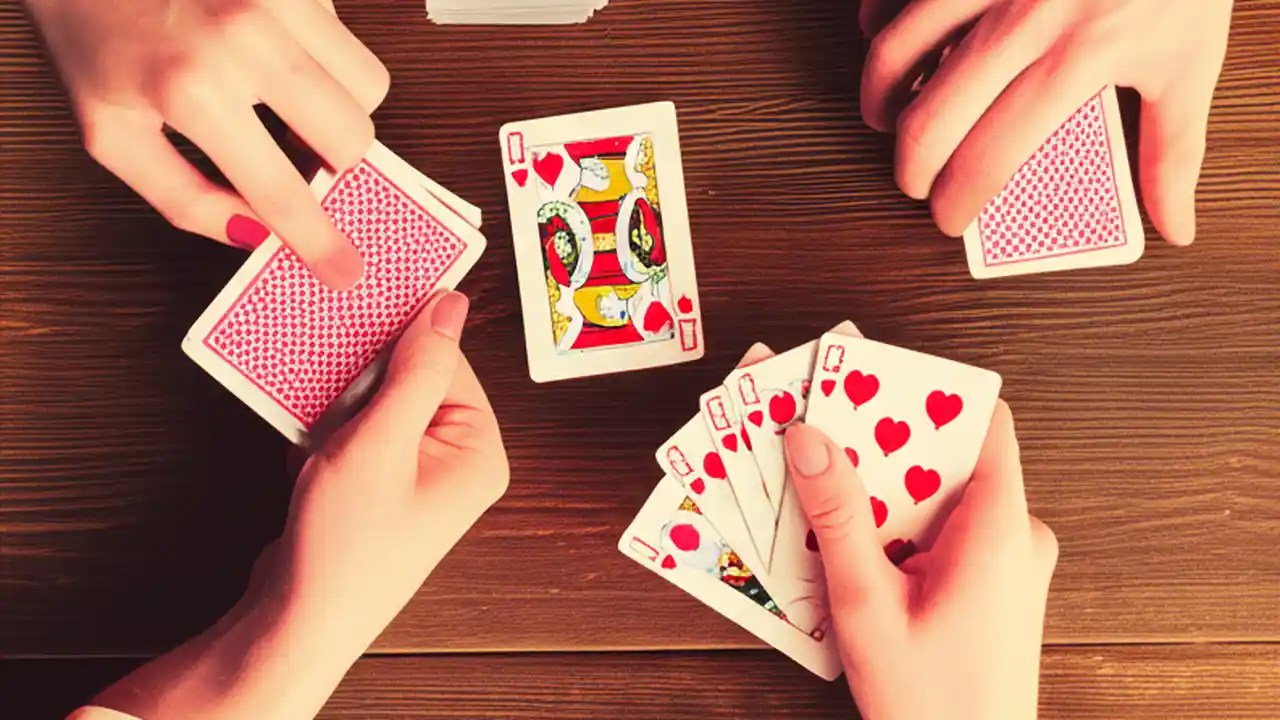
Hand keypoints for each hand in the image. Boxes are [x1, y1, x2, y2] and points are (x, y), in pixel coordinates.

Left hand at [24, 0, 390, 287]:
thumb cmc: (90, 32)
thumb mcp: (110, 132)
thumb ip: (182, 197)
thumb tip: (255, 232)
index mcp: (190, 89)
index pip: (282, 191)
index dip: (319, 241)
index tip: (345, 270)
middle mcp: (245, 37)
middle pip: (353, 134)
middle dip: (336, 160)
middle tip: (300, 157)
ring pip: (368, 83)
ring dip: (341, 106)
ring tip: (290, 100)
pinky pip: (345, 33)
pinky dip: (324, 55)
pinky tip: (275, 49)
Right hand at [92, 291, 508, 718]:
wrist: (298, 621)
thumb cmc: (347, 547)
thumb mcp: (383, 442)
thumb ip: (418, 368)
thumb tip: (450, 305)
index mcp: (479, 450)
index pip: (445, 361)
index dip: (395, 343)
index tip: (355, 325)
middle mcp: (457, 461)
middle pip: (409, 378)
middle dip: (360, 386)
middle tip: (334, 406)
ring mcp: (417, 475)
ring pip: (374, 404)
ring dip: (338, 413)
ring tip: (322, 447)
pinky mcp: (380, 485)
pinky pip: (356, 433)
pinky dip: (327, 437)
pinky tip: (312, 462)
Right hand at [785, 401, 1057, 719]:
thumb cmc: (932, 706)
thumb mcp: (867, 606)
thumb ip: (838, 517)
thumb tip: (809, 438)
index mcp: (1001, 529)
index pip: (980, 420)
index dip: (921, 391)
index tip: (861, 378)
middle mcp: (1016, 535)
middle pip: (948, 455)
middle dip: (880, 442)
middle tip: (818, 433)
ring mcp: (1008, 561)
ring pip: (939, 494)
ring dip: (882, 490)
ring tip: (821, 491)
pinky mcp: (992, 583)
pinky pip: (942, 529)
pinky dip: (897, 526)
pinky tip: (849, 545)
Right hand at [859, 0, 1232, 245]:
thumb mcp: (1190, 64)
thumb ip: (1173, 152)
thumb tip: (1173, 223)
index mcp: (1077, 56)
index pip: (991, 157)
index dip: (957, 201)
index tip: (951, 216)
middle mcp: (1022, 17)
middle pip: (929, 120)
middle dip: (910, 169)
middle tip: (917, 180)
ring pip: (895, 51)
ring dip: (880, 99)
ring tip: (887, 118)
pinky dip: (879, 24)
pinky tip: (890, 43)